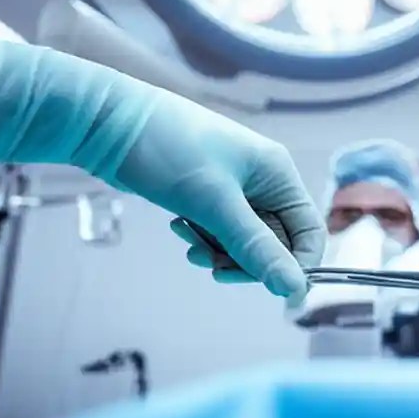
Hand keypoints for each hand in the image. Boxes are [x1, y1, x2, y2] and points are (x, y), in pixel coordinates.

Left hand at [114, 92, 325, 299]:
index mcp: (277, 174)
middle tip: (214, 270)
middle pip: (275, 241)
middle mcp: (262, 180)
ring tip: (189, 245)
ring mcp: (234, 186)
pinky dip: (202, 238)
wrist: (111, 123)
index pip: (308, 232)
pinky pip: (219, 230)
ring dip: (219, 251)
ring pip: (243, 240)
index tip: (274, 294)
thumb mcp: (214, 204)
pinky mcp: (206, 193)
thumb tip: (294, 289)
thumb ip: (255, 248)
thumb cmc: (169, 151)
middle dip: (245, 260)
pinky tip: (178, 227)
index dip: (296, 266)